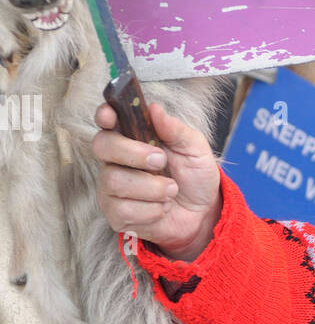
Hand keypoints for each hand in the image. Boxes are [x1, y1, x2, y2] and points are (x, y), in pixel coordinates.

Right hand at [92, 101, 221, 260]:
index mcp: (132, 137)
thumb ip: (175, 129)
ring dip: (152, 187)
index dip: (104, 115)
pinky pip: (124, 210)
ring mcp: (112, 188)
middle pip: (102, 147)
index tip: (110, 116)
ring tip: (172, 190)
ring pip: (114, 181)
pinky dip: (152, 210)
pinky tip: (163, 208)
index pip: (106, 121)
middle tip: (161, 161)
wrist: (203, 212)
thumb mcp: (194, 149)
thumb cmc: (195, 176)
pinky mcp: (116, 214)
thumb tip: (155, 108)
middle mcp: (116, 160)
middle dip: (133, 153)